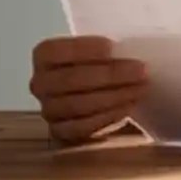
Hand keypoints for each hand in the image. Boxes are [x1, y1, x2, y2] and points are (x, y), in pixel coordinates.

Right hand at [29, 35, 148, 143]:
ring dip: (113, 96)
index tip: (112, 47)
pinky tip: (128, 106)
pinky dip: (107, 116)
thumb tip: (126, 47)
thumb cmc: (100, 64)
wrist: (100, 93)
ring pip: (78, 105)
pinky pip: (82, 127)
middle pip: (70, 80)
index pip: (55, 51)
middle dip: (109, 75)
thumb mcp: (100, 50)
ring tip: (140, 88)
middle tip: (139, 70)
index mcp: (44, 56)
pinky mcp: (61, 132)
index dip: (82, 49)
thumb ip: (106, 48)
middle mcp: (40, 84)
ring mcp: (48, 110)